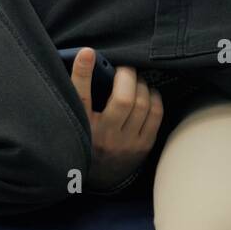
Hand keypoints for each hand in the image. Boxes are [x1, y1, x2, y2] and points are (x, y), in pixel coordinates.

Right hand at [70, 47, 163, 191]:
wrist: (98, 177)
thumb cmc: (85, 139)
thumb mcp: (75, 120)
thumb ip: (78, 95)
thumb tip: (87, 59)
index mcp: (81, 126)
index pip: (80, 96)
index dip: (83, 72)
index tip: (87, 53)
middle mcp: (103, 136)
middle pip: (123, 99)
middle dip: (127, 75)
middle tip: (124, 68)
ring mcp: (126, 143)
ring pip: (142, 105)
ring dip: (141, 86)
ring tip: (135, 80)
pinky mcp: (142, 146)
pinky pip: (155, 114)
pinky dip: (154, 98)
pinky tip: (147, 93)